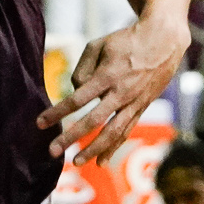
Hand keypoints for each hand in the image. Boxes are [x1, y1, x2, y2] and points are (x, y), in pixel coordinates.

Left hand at [38, 15, 188, 163]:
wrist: (164, 41)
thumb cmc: (125, 41)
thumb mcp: (99, 45)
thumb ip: (82, 69)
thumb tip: (76, 91)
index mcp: (108, 75)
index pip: (77, 98)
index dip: (58, 112)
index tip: (40, 123)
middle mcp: (121, 92)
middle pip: (93, 120)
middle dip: (72, 137)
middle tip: (52, 152)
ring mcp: (133, 103)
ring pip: (112, 132)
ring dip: (93, 149)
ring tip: (76, 162)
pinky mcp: (141, 108)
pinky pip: (126, 132)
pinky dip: (113, 148)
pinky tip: (100, 162)